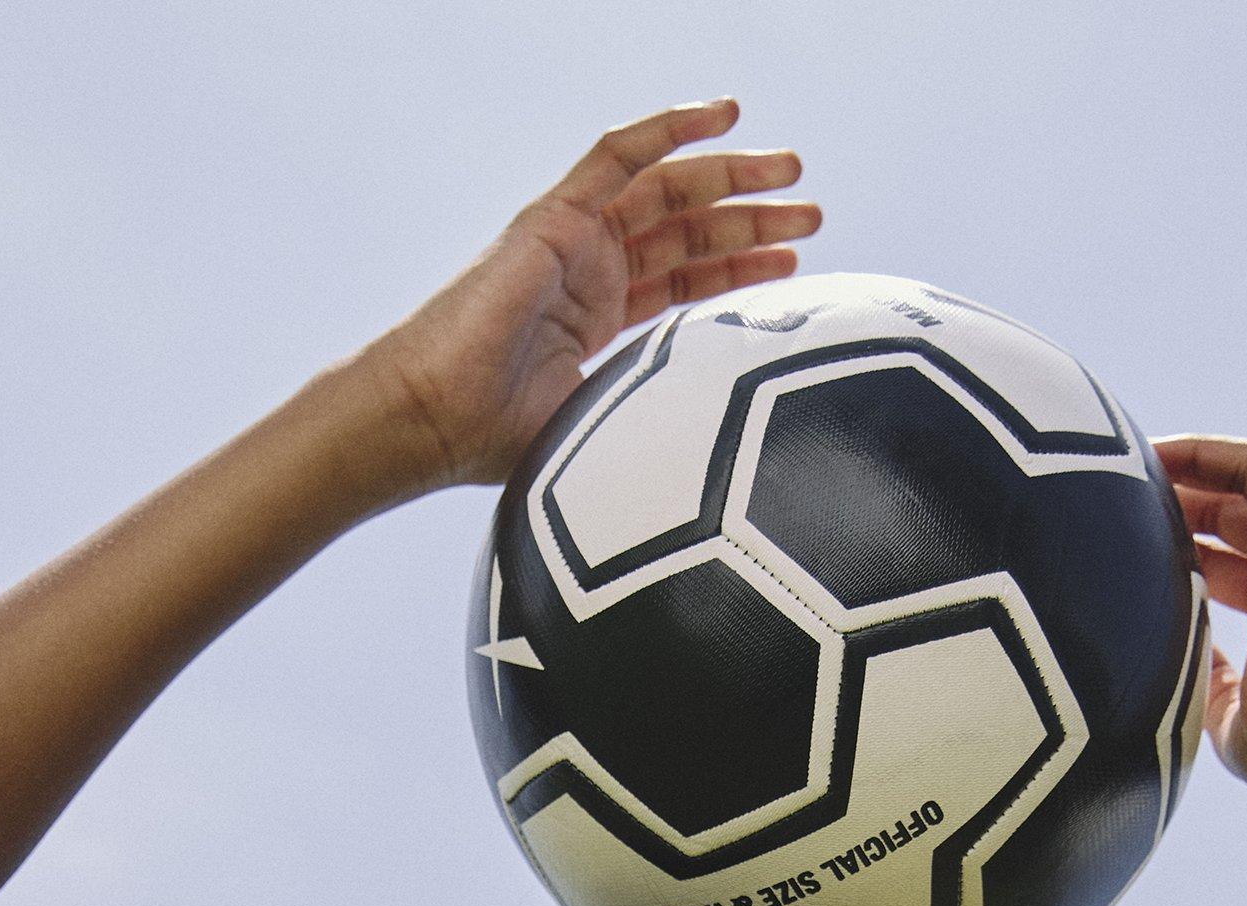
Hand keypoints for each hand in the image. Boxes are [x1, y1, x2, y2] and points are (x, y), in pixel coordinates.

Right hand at [366, 99, 819, 490]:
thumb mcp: (603, 431)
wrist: (433, 422)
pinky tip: (727, 112)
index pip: (685, 282)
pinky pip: (617, 155)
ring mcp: (573, 241)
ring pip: (668, 192)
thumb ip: (653, 419)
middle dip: (753, 219)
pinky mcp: (553, 216)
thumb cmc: (498, 446)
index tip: (797, 270)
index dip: (741, 271)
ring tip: (794, 170)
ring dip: (733, 176)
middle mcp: (589, 274)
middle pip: (688, 233)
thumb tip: (724, 451)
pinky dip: (669, 127)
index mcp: (598, 323)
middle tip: (812, 211)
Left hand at [1154, 437, 1246, 807]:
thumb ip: (1203, 668)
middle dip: (1178, 500)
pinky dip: (1208, 454)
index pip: (1238, 555)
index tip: (1127, 536)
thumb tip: (1171, 651)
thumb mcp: (1221, 701)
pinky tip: (1157, 458)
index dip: (1184, 539)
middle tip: (1116, 497)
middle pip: (1241, 510)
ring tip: (1128, 467)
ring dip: (1189, 467)